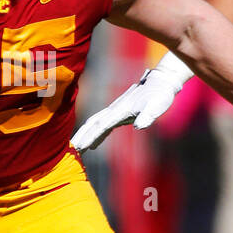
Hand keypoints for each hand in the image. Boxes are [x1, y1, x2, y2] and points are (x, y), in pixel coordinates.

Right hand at [72, 61, 188, 152]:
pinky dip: (96, 134)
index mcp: (121, 110)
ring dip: (85, 135)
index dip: (90, 136)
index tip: (80, 147)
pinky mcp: (120, 113)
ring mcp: (116, 110)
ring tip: (76, 148)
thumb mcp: (157, 106)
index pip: (101, 125)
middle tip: (71, 149)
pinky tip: (94, 145)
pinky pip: (103, 125)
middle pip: (93, 123)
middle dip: (82, 136)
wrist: (161, 82)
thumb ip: (148, 115)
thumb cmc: (160, 95)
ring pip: (95, 123)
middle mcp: (115, 110)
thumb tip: (139, 126)